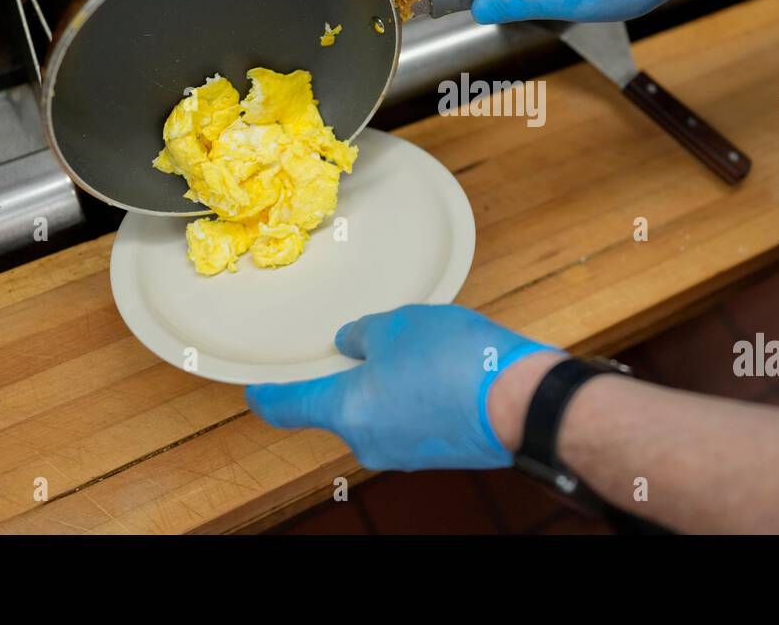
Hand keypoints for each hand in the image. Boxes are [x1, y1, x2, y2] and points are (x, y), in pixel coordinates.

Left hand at [245, 304, 563, 470]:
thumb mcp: (399, 325)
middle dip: (345, 376)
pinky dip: (413, 395)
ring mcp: (404, 452)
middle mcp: (369, 441)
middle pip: (336, 408)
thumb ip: (364, 334)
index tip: (257, 386)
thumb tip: (352, 343)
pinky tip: (439, 367)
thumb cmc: (456, 361)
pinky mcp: (436, 451)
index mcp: (347, 411)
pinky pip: (409, 419)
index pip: (286, 408)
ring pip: (377, 412)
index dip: (267, 394)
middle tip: (360, 342)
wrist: (522, 400)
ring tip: (415, 347)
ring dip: (384, 382)